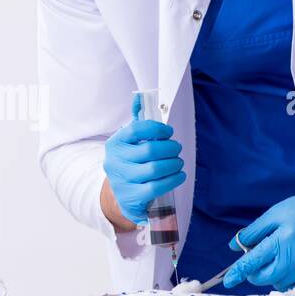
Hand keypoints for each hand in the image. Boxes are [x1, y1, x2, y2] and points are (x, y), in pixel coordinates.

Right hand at [102, 97, 185, 225]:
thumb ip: (137, 120)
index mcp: (115, 144)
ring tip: (178, 162)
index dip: (157, 129)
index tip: (169, 132)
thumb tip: (140, 97)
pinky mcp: (131, 198)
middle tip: (177, 149)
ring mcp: (122, 181)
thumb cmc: (131, 162)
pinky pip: (157, 187)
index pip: (136, 129)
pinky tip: (179, 175)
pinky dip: (173, 180)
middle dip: (170, 148)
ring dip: (174, 164)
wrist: (122, 195)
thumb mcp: (130, 142)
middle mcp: (115, 162)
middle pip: (150, 150)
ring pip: (155, 169)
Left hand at [222, 179, 294, 289]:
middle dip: (255, 273)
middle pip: (265, 278)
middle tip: (256, 262)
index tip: (228, 280)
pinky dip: (291, 275)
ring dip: (274, 275)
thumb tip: (236, 246)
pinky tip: (294, 260)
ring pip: (282, 283)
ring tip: (280, 256)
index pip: (253, 262)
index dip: (238, 272)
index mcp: (282, 240)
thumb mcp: (276, 213)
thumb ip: (254, 232)